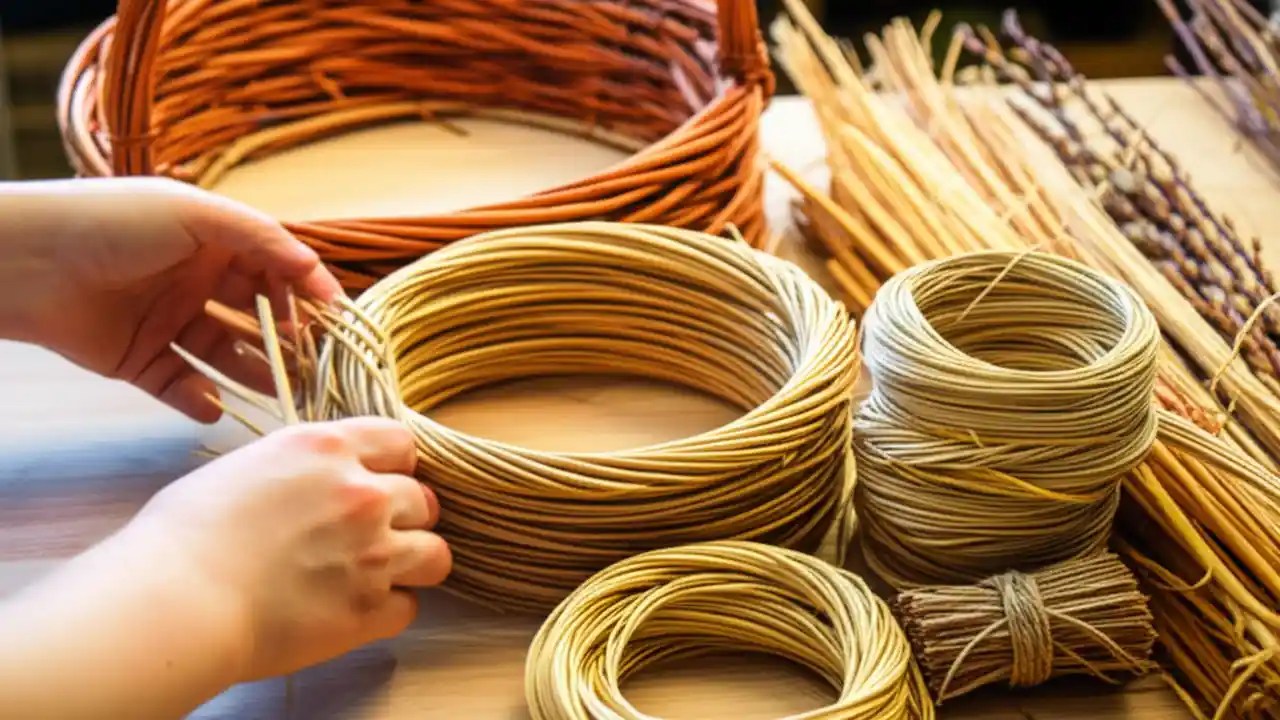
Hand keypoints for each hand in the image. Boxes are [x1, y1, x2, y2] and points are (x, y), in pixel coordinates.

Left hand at [1, 177, 340, 421]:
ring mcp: (168, 323)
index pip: (275, 270)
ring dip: (255, 373)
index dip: (306, 293)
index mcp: (212, 242)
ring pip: (227, 356)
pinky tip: (215, 404)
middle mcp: (195, 282)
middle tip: (317, 365)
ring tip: (281, 392)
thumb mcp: (196, 213)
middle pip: (256, 317)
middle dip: (289, 340)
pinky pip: (181, 386)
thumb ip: (263, 239)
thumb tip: (320, 273)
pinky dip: (200, 399)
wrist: (23, 260)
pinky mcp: (138, 360)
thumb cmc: (109, 222)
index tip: (335, 319)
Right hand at [122, 417, 449, 679]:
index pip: (402, 443)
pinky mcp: (370, 608)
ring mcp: (373, 552)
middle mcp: (362, 494)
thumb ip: (301, 469)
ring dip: (412, 564)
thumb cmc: (186, 535)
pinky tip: (354, 610)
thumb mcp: (246, 468)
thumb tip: (315, 482)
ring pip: (435, 554)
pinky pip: (408, 607)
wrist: (177, 599)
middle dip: (404, 518)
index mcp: (328, 449)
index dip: (394, 467)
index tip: (378, 483)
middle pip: (424, 500)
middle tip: (371, 537)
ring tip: (376, 575)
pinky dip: (387, 611)